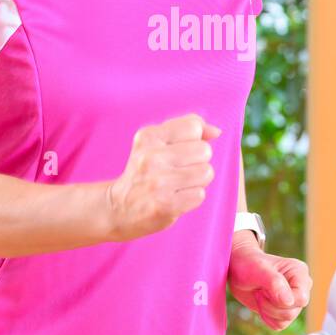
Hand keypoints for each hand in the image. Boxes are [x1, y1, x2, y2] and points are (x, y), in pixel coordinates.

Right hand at [105, 113, 220, 241]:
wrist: (119, 208)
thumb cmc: (145, 172)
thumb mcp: (157, 143)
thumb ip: (187, 130)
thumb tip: (216, 132)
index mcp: (149, 136)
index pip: (193, 127)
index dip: (193, 140)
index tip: (179, 152)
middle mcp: (151, 157)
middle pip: (204, 150)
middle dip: (198, 162)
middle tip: (179, 171)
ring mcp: (158, 182)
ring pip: (206, 172)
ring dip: (197, 182)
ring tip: (178, 185)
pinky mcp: (165, 205)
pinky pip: (200, 195)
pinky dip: (192, 198)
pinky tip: (176, 198)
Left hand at [228, 232, 312, 330]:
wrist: (238, 271)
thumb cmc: (248, 265)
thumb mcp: (258, 270)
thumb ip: (274, 283)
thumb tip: (289, 302)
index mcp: (300, 272)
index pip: (301, 298)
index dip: (281, 301)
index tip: (265, 289)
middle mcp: (301, 287)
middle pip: (293, 311)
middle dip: (271, 306)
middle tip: (260, 291)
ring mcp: (293, 300)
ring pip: (286, 320)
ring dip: (268, 311)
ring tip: (260, 295)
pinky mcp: (285, 310)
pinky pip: (280, 325)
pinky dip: (267, 318)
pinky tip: (261, 304)